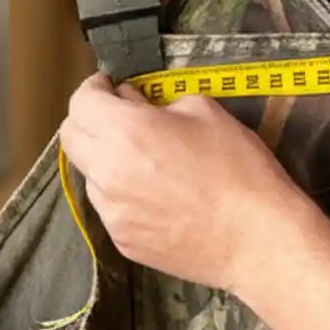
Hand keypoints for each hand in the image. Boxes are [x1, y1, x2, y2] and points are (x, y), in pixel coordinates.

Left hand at [59, 73, 312, 291]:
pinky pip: (112, 208)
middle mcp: (107, 173)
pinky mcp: (123, 241)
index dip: (94, 89)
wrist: (258, 239)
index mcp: (126, 132)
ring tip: (149, 164)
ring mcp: (111, 213)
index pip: (81, 102)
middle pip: (71, 137)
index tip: (111, 88)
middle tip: (120, 118)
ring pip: (91, 175)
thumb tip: (135, 106)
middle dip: (90, 120)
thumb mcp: (207, 112)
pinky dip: (126, 195)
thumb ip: (161, 104)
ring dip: (108, 160)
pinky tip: (162, 198)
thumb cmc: (240, 169)